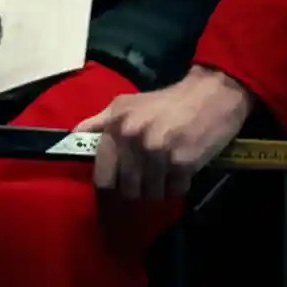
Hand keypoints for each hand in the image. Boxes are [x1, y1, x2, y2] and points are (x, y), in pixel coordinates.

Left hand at [75, 66, 255, 200]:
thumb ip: (99, 122)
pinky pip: (174, 191)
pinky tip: (182, 171)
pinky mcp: (182, 162)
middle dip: (137, 189)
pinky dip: (178, 187)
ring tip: (166, 173)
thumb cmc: (167, 101)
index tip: (117, 186)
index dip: (110, 185)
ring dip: (159, 189)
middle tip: (148, 178)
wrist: (213, 93)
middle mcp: (132, 139)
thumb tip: (73, 138)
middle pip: (126, 189)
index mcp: (115, 126)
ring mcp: (157, 152)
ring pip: (150, 194)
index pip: (101, 176)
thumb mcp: (126, 104)